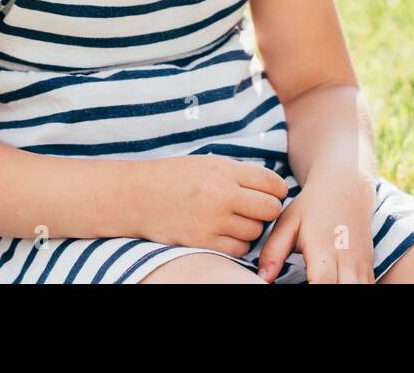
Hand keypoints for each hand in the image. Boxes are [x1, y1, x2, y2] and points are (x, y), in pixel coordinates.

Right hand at [136, 156, 288, 258]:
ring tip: (234, 220)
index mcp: (225, 170)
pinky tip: (225, 234)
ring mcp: (213, 220)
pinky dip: (237, 244)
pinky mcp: (203, 241)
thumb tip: (273, 189)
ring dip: (251, 228)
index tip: (269, 193)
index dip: (276, 190)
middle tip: (255, 209)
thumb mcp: (208, 163)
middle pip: (270, 209)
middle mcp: (222, 194)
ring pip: (256, 231)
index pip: (273, 183)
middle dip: (268, 210)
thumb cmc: (175, 177)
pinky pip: (238, 249)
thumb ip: (239, 174)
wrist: (137, 195)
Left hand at [256, 170, 377, 282]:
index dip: (313, 293)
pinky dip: (353, 291)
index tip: (298, 291)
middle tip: (309, 285)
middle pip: (344, 291)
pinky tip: (336, 283)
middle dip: (329, 296)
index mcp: (323, 249)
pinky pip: (367, 287)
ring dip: (343, 293)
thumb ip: (273, 252)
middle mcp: (347, 260)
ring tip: (321, 284)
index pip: (322, 283)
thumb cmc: (312, 207)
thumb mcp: (288, 222)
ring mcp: (361, 265)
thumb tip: (263, 278)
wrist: (347, 189)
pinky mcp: (369, 268)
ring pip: (360, 290)